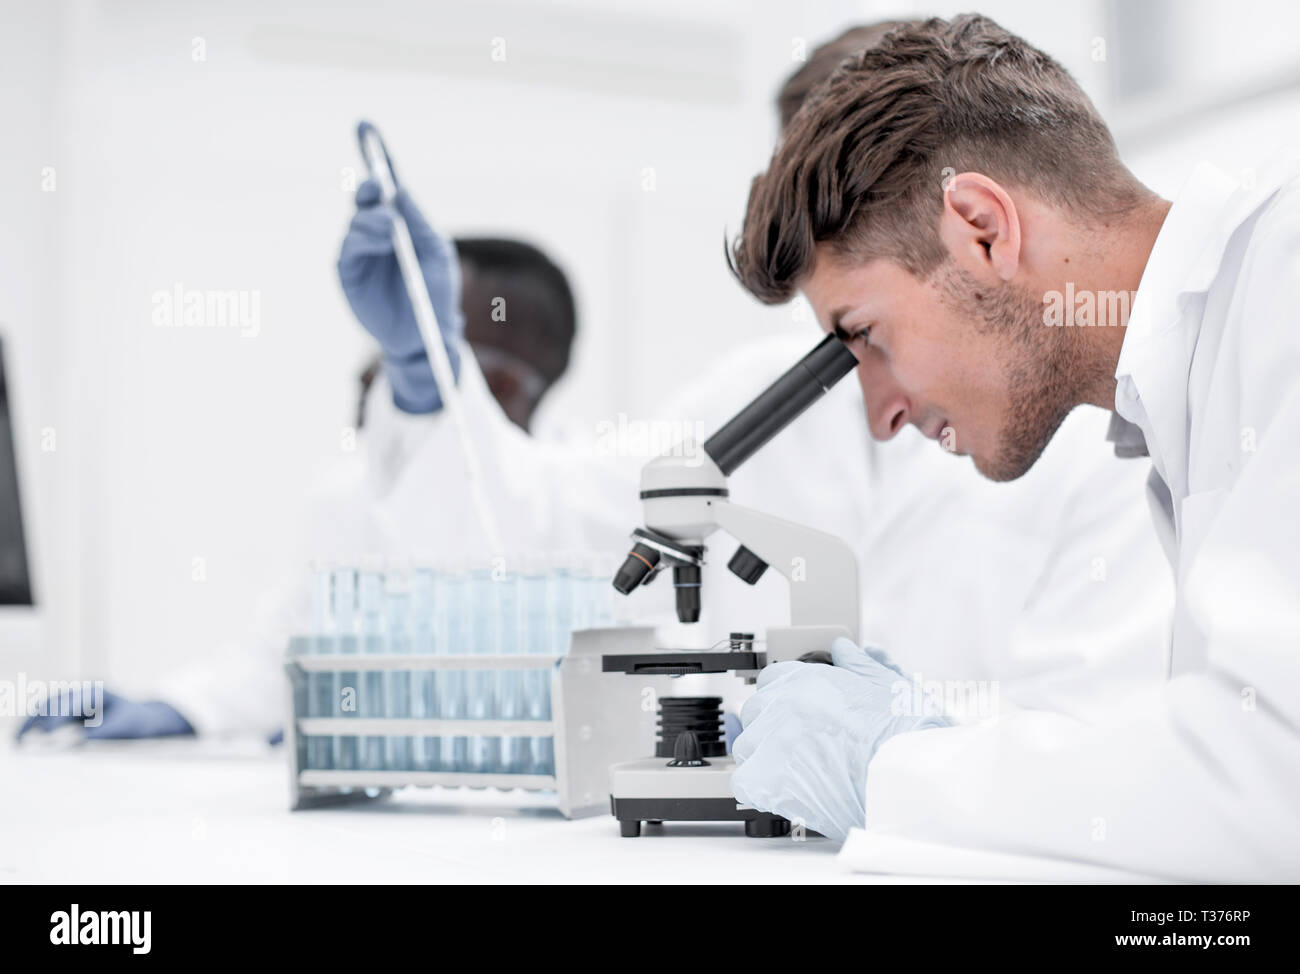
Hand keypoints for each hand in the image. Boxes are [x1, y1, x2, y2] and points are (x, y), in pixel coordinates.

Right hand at [16, 687, 193, 741]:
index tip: (50, 732)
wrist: (141, 717)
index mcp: (97, 690)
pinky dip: (35, 725)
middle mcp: (82, 690)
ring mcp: (73, 697)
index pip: (72, 700)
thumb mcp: (122, 727)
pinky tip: (23, 739)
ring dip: (31, 722)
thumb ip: (101, 733)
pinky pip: (46, 714)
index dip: (59, 716)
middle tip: (26, 739)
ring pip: (46, 706)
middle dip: (40, 719)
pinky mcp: (67, 708)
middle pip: (54, 701)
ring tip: (18, 740)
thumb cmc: (134, 721)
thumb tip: (76, 743)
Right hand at [337, 178, 464, 412]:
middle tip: (376, 185)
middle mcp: (377, 232)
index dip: (377, 157)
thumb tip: (399, 189)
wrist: (427, 334)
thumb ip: (419, 222)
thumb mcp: (437, 252)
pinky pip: (349, 247)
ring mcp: (362, 251)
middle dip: (369, 187)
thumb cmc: (437, 293)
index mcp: (401, 222)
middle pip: (366, 198)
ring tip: (390, 227)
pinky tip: (381, 238)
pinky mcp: (349, 273)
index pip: (386, 185)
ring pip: (358, 221)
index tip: (366, 126)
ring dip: (372, 219)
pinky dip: (363, 238)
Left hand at [731, 637, 948, 840]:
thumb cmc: (907, 734)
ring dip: (764, 757)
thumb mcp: (890, 684)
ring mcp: (775, 742)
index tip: (793, 711)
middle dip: (772, 725)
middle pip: (756, 712)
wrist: (911, 776)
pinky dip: (758, 789)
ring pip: (748, 746)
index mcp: (809, 681)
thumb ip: (860, 665)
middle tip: (797, 743)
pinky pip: (744, 784)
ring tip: (793, 771)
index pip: (772, 679)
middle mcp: (786, 706)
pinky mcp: (771, 781)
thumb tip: (844, 650)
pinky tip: (780, 792)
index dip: (784, 696)